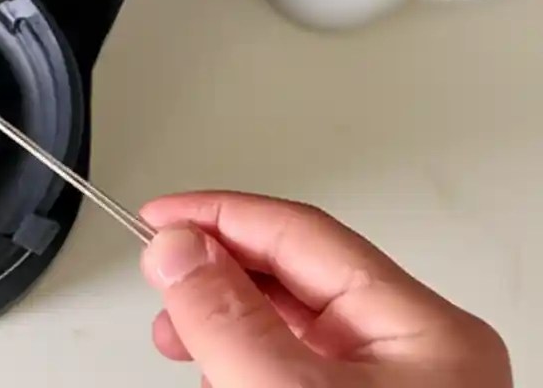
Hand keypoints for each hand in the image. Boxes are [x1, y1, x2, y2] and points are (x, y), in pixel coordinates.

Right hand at [139, 191, 510, 387]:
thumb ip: (230, 319)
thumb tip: (179, 248)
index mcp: (424, 330)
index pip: (304, 234)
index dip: (222, 215)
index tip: (159, 216)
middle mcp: (413, 355)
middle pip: (294, 276)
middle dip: (215, 272)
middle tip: (161, 275)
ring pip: (288, 325)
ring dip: (221, 322)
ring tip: (177, 336)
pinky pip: (289, 366)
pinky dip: (239, 360)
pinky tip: (214, 369)